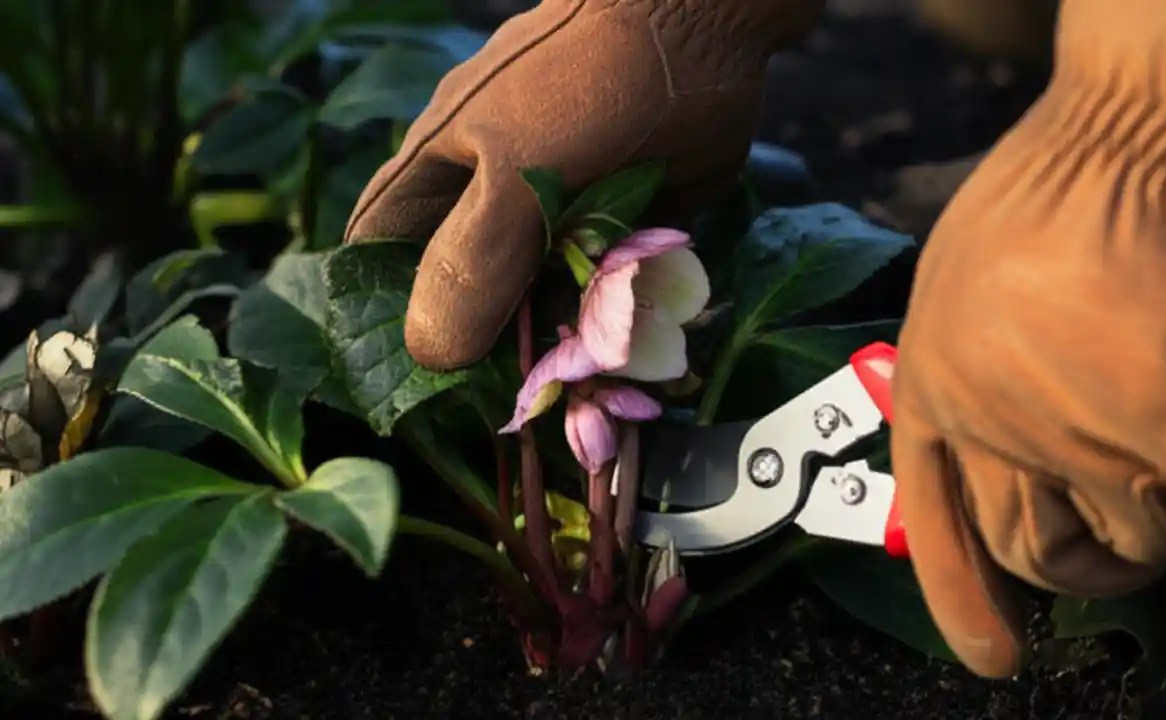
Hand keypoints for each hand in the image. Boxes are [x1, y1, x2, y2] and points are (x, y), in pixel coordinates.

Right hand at [344, 0, 821, 368]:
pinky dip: (614, 331)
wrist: (702, 28)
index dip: (382, 319)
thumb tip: (428, 352)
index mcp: (438, 177)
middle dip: (482, 353)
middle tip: (505, 414)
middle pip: (467, 297)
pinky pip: (606, 296)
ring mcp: (557, 220)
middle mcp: (492, 204)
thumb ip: (471, 260)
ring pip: (540, 304)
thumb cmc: (587, 82)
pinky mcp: (621, 230)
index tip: (403, 390)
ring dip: (555, 352)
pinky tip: (628, 372)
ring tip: (574, 404)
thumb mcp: (516, 172)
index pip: (382, 258)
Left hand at [890, 0, 1165, 676]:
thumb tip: (1032, 457)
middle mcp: (997, 428)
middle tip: (1148, 515)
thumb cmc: (1066, 185)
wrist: (1144, 126)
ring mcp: (1087, 435)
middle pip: (1053, 553)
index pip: (944, 521)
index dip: (963, 598)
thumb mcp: (974, 280)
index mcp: (939, 387)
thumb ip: (990, 373)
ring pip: (1157, 533)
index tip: (992, 658)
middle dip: (1105, 557)